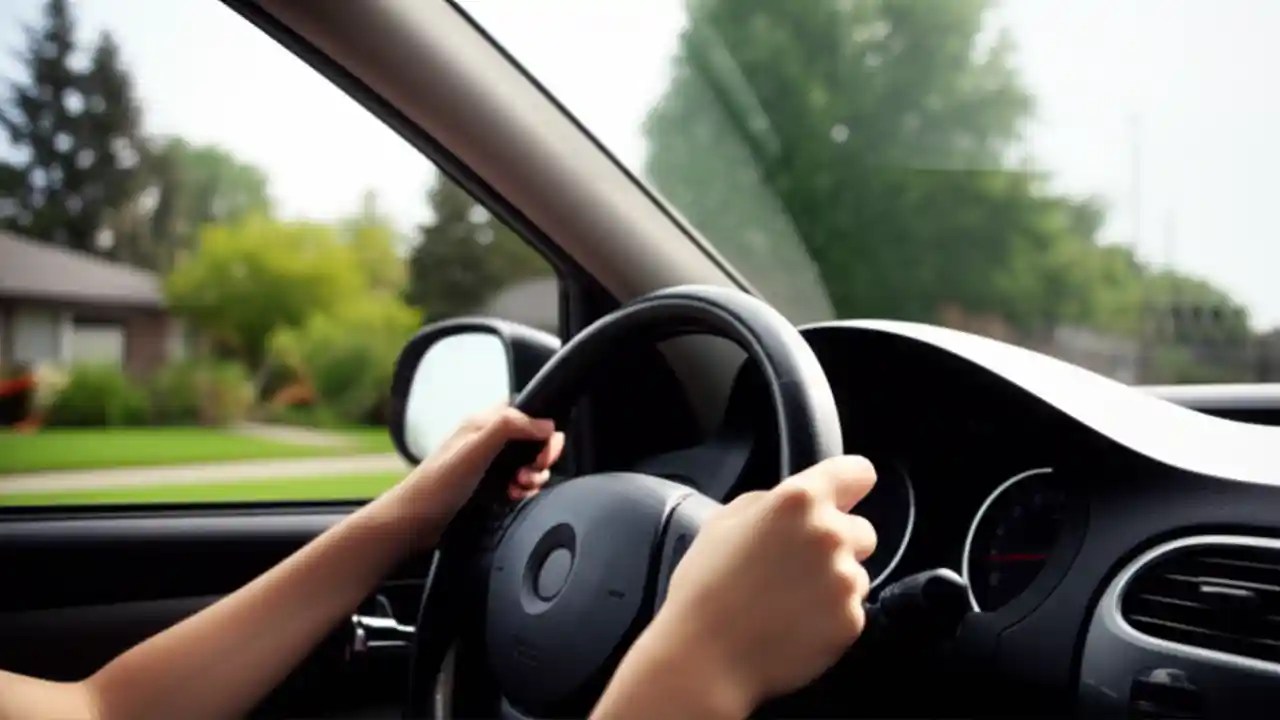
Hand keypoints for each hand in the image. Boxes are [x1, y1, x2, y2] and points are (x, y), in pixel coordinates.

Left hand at [374, 406, 565, 541]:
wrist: (414, 522)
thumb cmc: (438, 484)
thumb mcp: (475, 450)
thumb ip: (509, 428)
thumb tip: (547, 424)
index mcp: (484, 423)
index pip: (526, 412)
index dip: (542, 428)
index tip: (544, 449)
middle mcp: (488, 440)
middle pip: (532, 440)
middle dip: (541, 457)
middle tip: (531, 472)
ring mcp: (489, 464)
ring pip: (529, 463)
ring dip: (534, 476)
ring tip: (520, 488)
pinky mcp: (490, 487)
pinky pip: (519, 484)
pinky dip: (524, 490)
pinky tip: (514, 497)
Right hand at [602, 456, 876, 717]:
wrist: (705, 656)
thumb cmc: (705, 588)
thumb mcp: (724, 521)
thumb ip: (768, 502)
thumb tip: (795, 505)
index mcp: (798, 501)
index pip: (857, 472)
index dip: (850, 485)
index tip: (846, 496)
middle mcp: (829, 534)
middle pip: (862, 530)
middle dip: (838, 543)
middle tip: (797, 565)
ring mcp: (844, 579)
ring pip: (856, 573)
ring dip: (833, 583)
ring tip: (788, 600)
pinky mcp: (852, 620)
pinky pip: (852, 610)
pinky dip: (830, 616)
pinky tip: (794, 623)